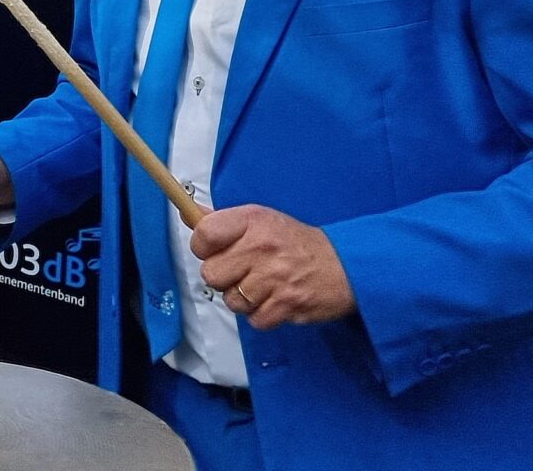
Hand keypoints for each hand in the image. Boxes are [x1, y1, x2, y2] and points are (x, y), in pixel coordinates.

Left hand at [191, 204, 355, 329]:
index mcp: (252, 221)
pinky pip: (254, 320)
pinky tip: (276, 300)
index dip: (203, 247)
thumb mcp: (261, 219)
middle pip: (211, 274)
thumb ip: (222, 220)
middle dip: (224, 277)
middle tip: (244, 272)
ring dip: (244, 299)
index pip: (203, 234)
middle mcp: (261, 246)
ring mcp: (275, 277)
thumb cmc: (296, 243)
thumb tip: (188, 213)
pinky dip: (262, 315)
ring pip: (231, 300)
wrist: (345, 265)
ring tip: (263, 286)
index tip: (214, 250)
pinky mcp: (287, 305)